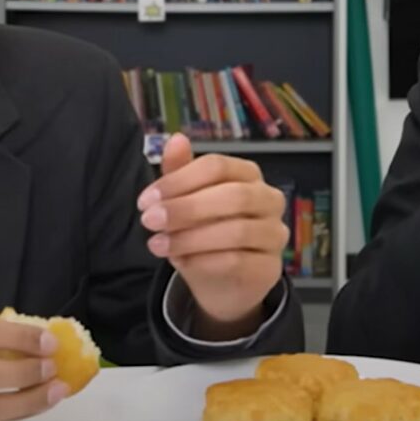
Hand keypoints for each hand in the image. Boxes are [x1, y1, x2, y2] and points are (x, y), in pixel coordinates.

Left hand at [138, 133, 287, 336]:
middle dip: (185, 209)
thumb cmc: (206, 232)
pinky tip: (180, 262)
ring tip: (157, 244)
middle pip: (232, 196)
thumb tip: (175, 138)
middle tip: (149, 221)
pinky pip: (238, 262)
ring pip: (236, 231)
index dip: (179, 181)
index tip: (146, 200)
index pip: (217, 166)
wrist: (224, 282)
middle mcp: (268, 199)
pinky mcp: (270, 267)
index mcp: (248, 174)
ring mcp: (274, 234)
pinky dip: (204, 261)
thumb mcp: (187, 200)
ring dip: (190, 238)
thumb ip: (180, 171)